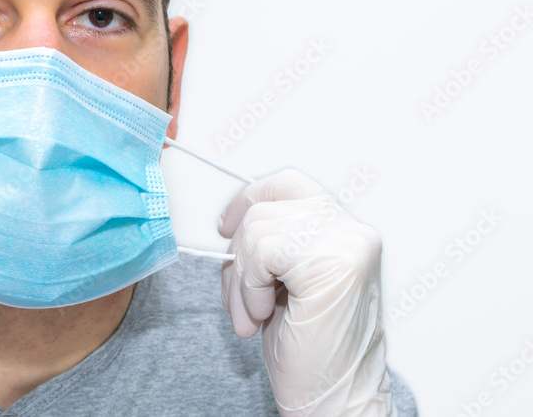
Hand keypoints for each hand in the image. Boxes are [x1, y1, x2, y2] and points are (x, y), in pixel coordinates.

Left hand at [218, 169, 394, 415]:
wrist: (333, 398)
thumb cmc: (309, 348)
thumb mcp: (285, 280)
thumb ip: (273, 243)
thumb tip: (230, 222)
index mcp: (346, 231)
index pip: (289, 184)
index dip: (250, 198)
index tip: (225, 226)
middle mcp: (354, 231)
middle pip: (266, 206)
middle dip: (239, 253)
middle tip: (242, 298)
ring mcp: (348, 246)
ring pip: (259, 229)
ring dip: (242, 278)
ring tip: (254, 314)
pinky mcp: (334, 267)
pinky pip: (263, 252)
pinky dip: (250, 287)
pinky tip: (264, 315)